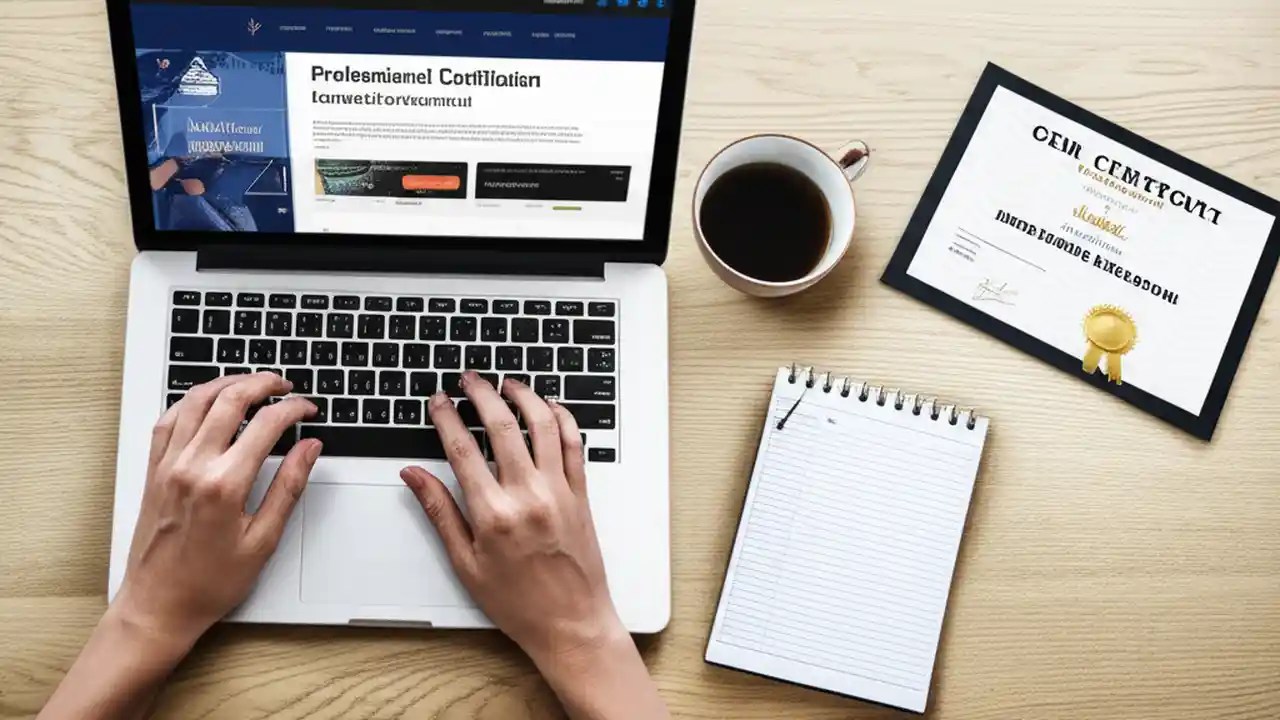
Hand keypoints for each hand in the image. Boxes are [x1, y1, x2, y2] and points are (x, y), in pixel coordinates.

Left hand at [115, 373, 321, 646]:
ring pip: (197, 400)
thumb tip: (309, 448)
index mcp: (224, 485)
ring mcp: (167, 465)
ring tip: (252, 384)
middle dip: (264, 384)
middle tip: (285, 386)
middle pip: (231, 399)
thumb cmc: (209, 583)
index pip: (267, 425)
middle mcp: (191, 467)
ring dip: (228, 383)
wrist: (158, 606)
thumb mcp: (264, 539)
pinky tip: (209, 401)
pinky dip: (192, 401)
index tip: (308, 410)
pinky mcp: (153, 470)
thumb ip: (289, 486)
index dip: (294, 409)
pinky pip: (169, 419)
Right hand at [402, 374, 667, 718]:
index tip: (438, 400)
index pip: (462, 448)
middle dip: (481, 393)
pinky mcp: (581, 494)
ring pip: (543, 425)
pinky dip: (562, 418)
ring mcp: (559, 491)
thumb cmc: (518, 602)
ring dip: (524, 396)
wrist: (571, 623)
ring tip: (507, 383)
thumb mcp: (465, 563)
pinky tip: (550, 407)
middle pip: (502, 425)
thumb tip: (413, 476)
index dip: (446, 416)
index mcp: (493, 514)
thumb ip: (439, 512)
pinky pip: (574, 445)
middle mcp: (528, 496)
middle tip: (469, 379)